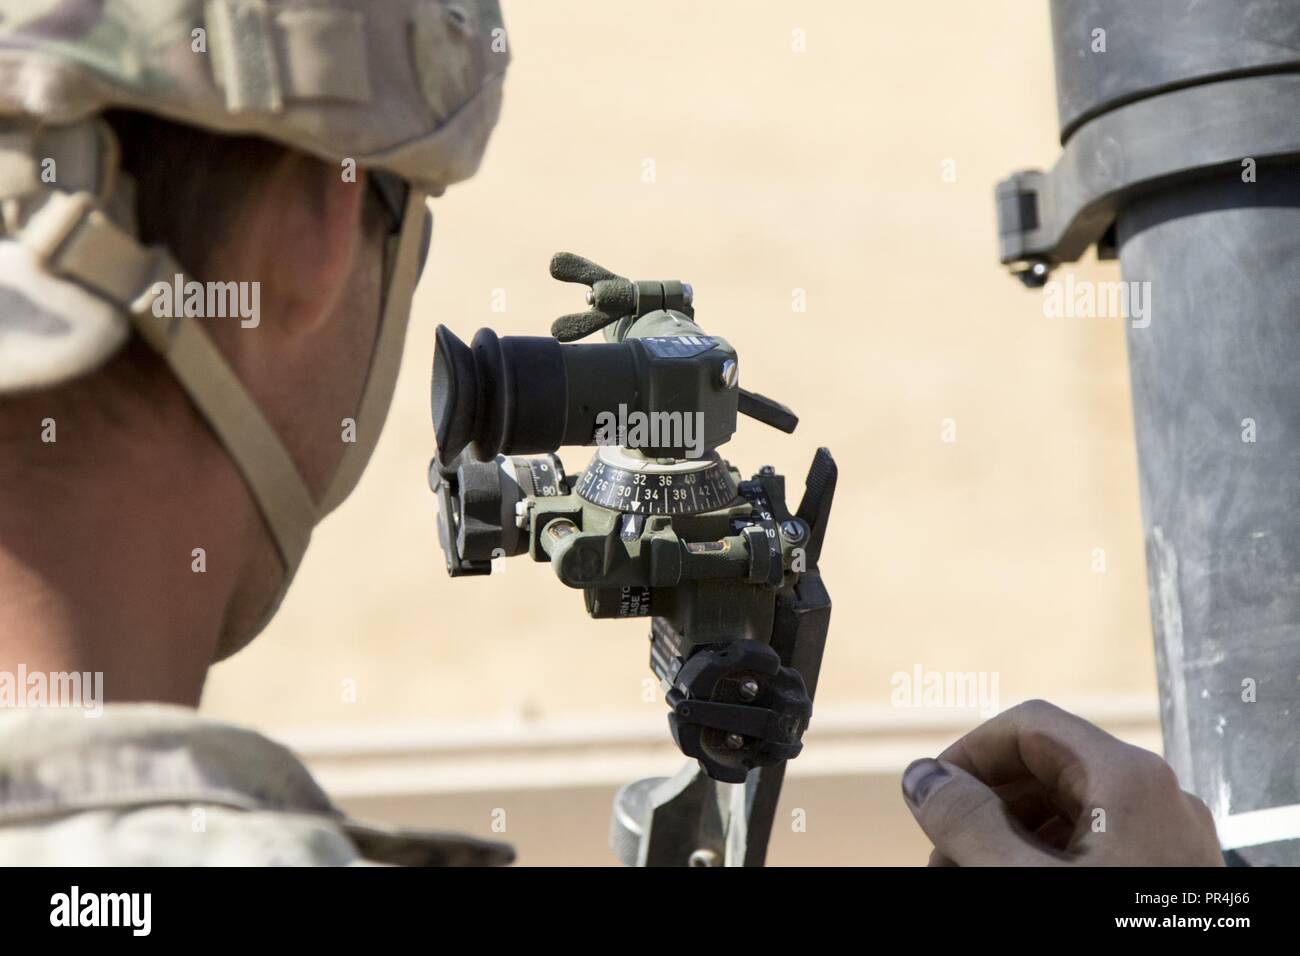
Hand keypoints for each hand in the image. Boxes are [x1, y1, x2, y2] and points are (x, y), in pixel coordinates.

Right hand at [901, 699, 1223, 865]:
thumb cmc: (1106, 950)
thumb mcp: (1018, 881)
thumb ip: (965, 821)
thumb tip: (922, 777)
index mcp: (1128, 780)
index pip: (1029, 727)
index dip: (968, 755)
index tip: (930, 798)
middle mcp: (1158, 802)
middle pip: (1046, 771)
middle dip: (983, 808)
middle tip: (941, 855)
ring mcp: (1169, 845)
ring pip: (1067, 816)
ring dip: (1006, 840)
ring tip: (965, 879)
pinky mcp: (1167, 882)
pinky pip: (1094, 852)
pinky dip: (1043, 865)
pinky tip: (1012, 894)